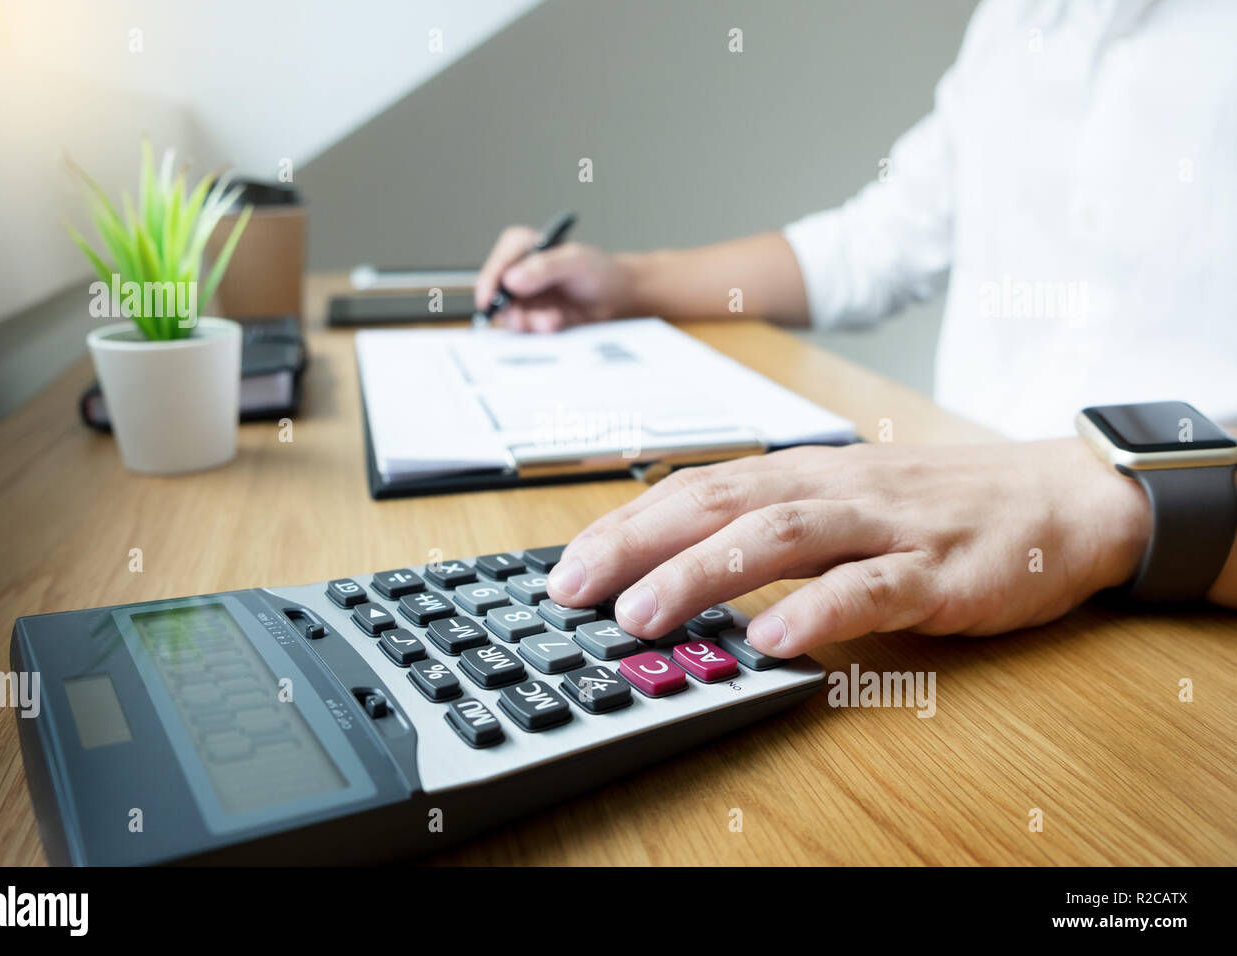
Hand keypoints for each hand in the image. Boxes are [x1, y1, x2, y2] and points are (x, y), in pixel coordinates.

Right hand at [474, 226, 633, 330]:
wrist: (617, 297)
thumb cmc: (599, 271)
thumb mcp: (575, 262)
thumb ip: (544, 268)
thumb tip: (512, 279)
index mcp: (523, 247)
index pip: (497, 264)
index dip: (489, 283)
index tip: (490, 300)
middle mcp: (518, 272)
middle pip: (497, 295)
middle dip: (511, 311)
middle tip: (525, 321)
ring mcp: (525, 297)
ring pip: (511, 315)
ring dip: (529, 322)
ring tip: (552, 321)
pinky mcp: (533, 316)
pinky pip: (526, 328)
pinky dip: (538, 329)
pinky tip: (556, 322)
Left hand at [546, 439, 1152, 655]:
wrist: (1061, 497)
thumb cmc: (941, 505)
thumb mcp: (846, 502)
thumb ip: (773, 528)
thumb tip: (681, 567)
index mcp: (804, 474)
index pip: (696, 488)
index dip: (625, 524)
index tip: (566, 564)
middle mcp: (834, 489)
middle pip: (720, 503)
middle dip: (637, 545)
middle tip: (573, 590)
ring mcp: (887, 526)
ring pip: (781, 537)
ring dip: (703, 574)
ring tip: (645, 614)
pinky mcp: (939, 568)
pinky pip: (871, 587)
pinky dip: (817, 610)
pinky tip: (773, 640)